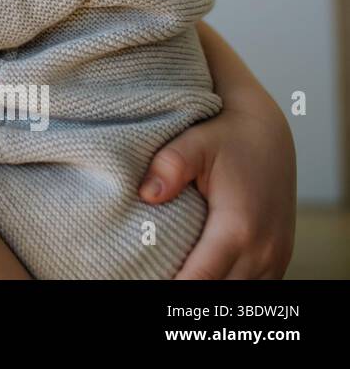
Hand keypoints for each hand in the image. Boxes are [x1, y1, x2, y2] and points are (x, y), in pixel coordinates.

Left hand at [141, 94, 295, 278]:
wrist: (268, 130)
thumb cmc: (226, 135)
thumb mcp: (194, 142)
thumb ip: (169, 166)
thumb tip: (147, 195)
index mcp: (239, 227)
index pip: (201, 279)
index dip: (172, 286)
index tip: (146, 279)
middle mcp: (264, 249)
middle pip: (219, 293)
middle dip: (185, 290)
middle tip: (151, 275)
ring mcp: (276, 256)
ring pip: (239, 295)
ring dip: (209, 289)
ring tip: (173, 274)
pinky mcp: (279, 256)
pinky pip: (255, 287)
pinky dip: (228, 286)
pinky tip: (203, 276)